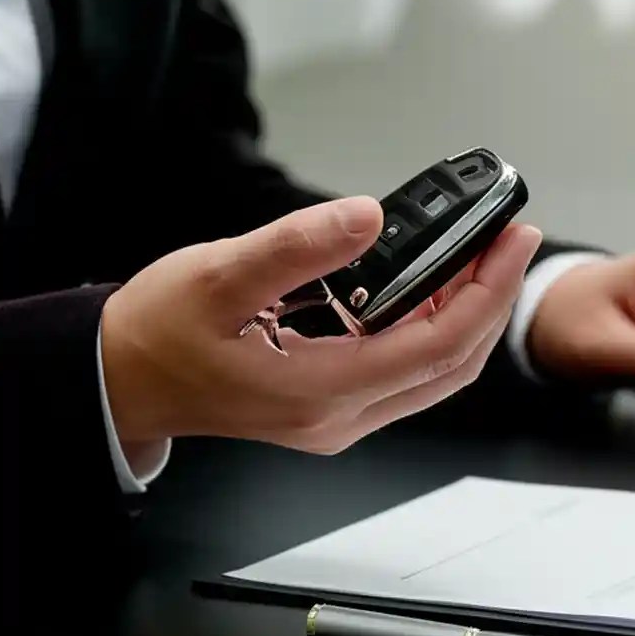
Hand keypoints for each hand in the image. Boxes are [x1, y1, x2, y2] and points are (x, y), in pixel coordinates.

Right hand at [100, 196, 542, 453]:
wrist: (122, 380)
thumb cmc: (159, 334)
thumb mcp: (220, 275)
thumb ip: (297, 247)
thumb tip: (366, 218)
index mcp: (321, 389)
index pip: (438, 344)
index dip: (487, 289)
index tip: (512, 240)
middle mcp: (341, 415)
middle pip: (452, 365)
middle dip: (492, 299)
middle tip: (508, 240)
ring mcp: (340, 418)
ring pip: (435, 374)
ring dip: (468, 316)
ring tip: (481, 256)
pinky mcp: (334, 407)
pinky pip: (407, 373)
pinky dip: (434, 329)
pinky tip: (435, 288)